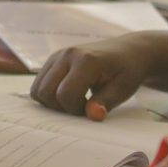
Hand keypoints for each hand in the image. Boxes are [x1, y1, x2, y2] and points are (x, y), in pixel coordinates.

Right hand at [29, 31, 167, 119]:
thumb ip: (105, 102)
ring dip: (52, 102)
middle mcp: (67, 55)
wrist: (129, 50)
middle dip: (60, 107)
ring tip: (75, 100)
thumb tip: (92, 116)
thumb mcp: (123, 89)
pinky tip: (69, 93)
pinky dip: (50, 94)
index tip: (92, 109)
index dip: (76, 110)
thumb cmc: (128, 71)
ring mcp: (58, 55)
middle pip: (45, 92)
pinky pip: (40, 82)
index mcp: (86, 61)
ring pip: (37, 88)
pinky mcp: (54, 59)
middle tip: (82, 106)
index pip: (65, 95)